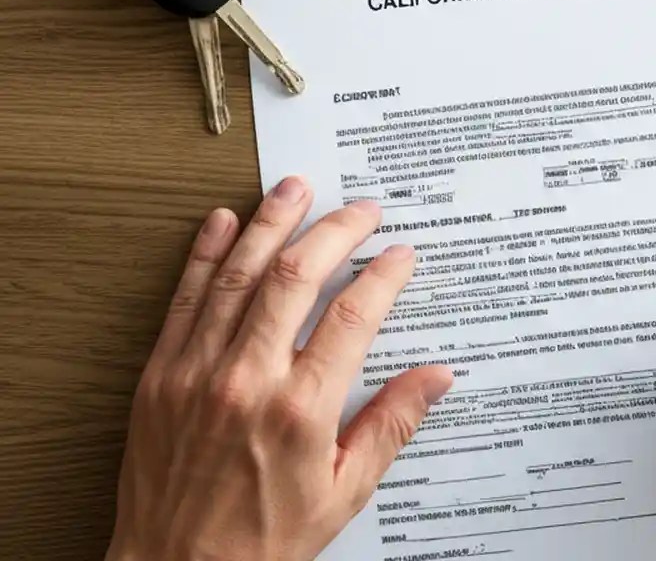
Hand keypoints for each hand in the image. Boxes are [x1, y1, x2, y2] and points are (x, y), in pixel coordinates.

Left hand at [107, 177, 452, 560]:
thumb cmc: (262, 540)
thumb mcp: (343, 491)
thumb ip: (390, 425)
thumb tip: (436, 378)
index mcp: (301, 409)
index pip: (353, 315)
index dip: (383, 275)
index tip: (400, 255)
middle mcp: (248, 379)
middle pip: (296, 277)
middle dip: (334, 232)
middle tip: (361, 210)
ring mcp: (197, 371)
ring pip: (239, 275)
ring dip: (270, 223)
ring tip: (295, 189)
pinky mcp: (160, 375)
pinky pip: (185, 300)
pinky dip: (204, 256)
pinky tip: (221, 223)